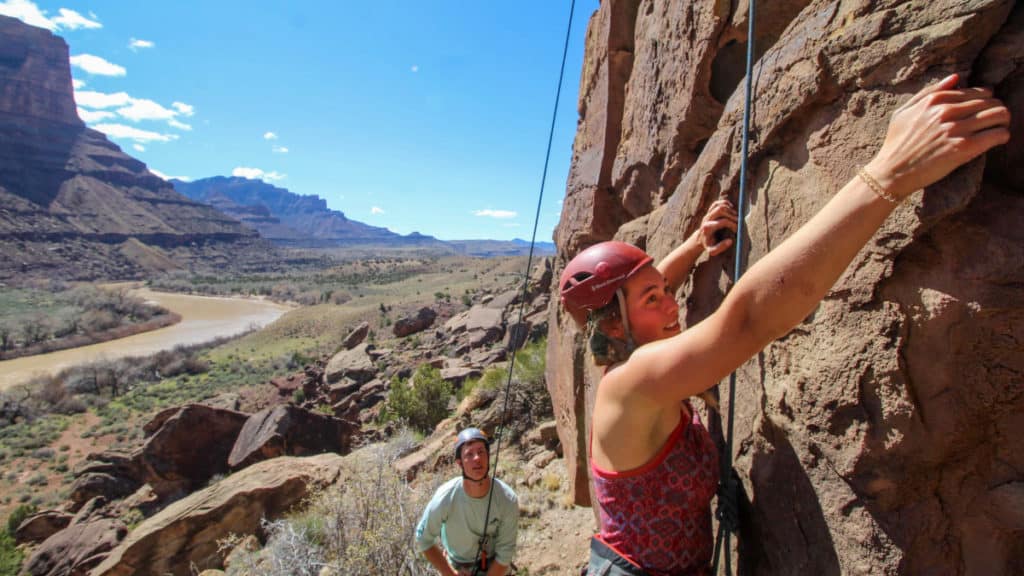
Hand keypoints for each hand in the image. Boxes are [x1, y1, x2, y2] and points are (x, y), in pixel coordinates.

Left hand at [697, 199, 737, 255]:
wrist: (700, 239)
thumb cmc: (708, 245)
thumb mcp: (712, 250)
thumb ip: (720, 248)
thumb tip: (730, 241)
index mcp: (708, 228)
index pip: (723, 222)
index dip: (732, 225)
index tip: (736, 230)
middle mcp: (707, 219)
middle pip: (720, 210)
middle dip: (731, 215)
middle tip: (738, 221)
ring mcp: (707, 214)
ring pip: (719, 205)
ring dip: (729, 209)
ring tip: (735, 215)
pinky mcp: (709, 211)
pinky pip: (716, 203)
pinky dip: (724, 203)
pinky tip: (730, 207)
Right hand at [866, 73, 1010, 199]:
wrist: (891, 173)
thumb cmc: (896, 144)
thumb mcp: (903, 112)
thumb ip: (929, 92)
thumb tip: (956, 78)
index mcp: (934, 101)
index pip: (975, 91)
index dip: (985, 99)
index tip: (984, 109)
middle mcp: (946, 112)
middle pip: (991, 101)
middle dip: (996, 109)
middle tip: (994, 120)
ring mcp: (955, 130)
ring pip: (999, 114)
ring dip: (1003, 121)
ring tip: (998, 128)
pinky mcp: (963, 148)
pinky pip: (997, 134)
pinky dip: (1002, 136)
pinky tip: (997, 140)